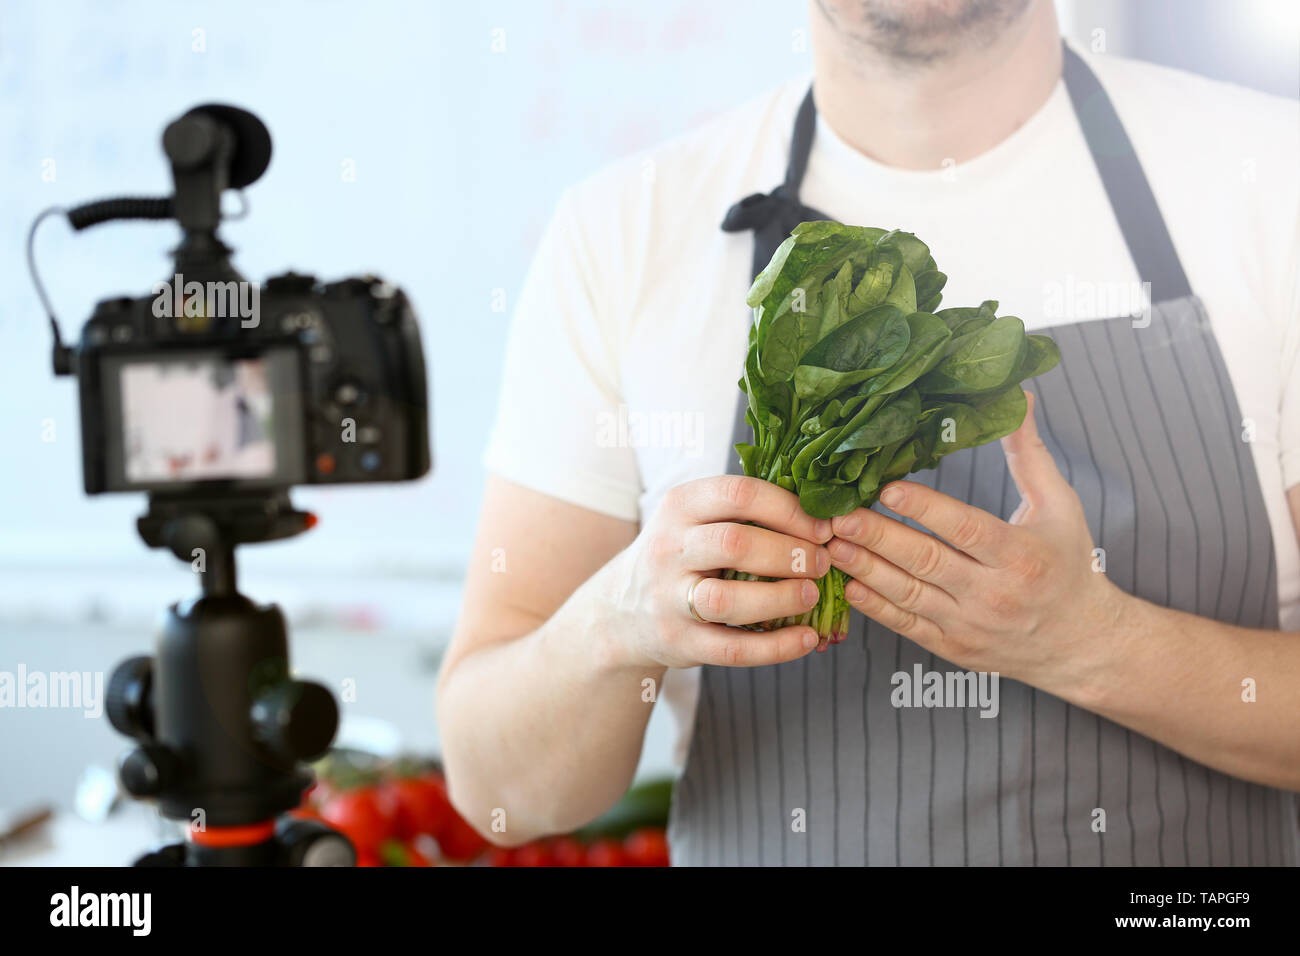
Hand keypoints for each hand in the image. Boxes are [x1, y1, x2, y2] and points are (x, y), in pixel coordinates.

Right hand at [604, 475, 832, 669]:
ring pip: (728, 599)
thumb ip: (743, 510)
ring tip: (811, 594)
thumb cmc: (680, 556)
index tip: (822, 526)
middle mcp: (668, 549)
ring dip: (782, 598)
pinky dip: (776, 647)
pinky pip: (732, 649)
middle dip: (790, 552)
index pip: (739, 494)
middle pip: (736, 543)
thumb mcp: (694, 518)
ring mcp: (669, 599)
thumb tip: (819, 510)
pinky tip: (806, 638)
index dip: (790, 509)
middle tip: (821, 561)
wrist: (621, 612)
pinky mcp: (679, 643)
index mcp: (679, 506)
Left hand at [825, 393, 1127, 690]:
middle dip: (878, 537)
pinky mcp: (951, 647)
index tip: (888, 488)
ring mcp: (969, 625)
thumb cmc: (1068, 565)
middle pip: (927, 562)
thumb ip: (1030, 455)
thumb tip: (1021, 398)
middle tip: (839, 516)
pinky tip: (849, 584)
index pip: (966, 529)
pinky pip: (906, 625)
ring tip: (831, 544)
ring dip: (866, 569)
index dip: (926, 509)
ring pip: (908, 595)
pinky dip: (875, 607)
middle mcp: (993, 594)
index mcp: (1021, 555)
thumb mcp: (1060, 506)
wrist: (1081, 644)